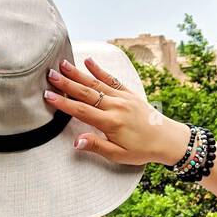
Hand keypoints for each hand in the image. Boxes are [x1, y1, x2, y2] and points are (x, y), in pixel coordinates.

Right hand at [43, 57, 191, 165]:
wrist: (168, 139)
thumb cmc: (142, 150)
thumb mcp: (118, 155)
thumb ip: (96, 146)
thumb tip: (76, 142)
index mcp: (111, 122)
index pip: (81, 110)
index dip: (63, 102)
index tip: (48, 95)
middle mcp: (116, 106)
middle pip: (86, 92)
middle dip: (66, 83)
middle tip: (50, 74)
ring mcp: (123, 98)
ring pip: (96, 83)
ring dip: (78, 73)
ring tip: (63, 64)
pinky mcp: (129, 93)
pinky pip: (112, 80)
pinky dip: (100, 70)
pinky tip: (89, 61)